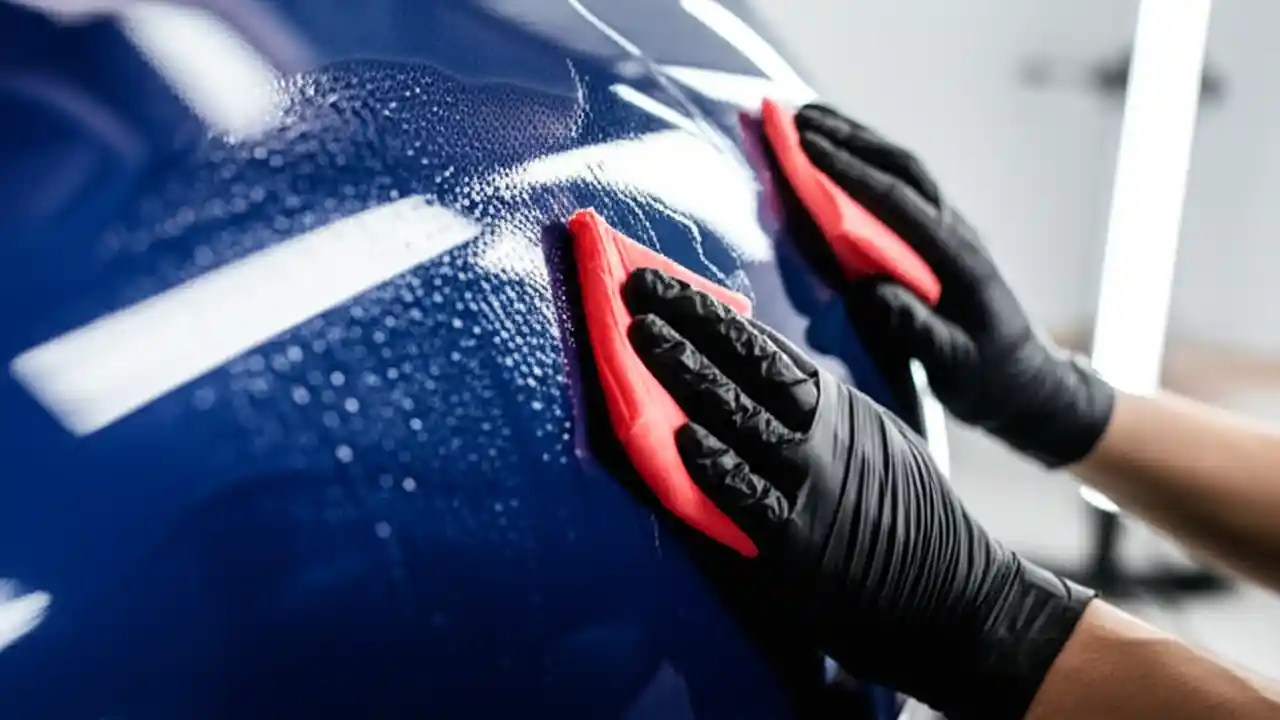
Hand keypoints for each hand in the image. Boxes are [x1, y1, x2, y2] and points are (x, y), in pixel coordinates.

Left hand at [623, 267, 1093, 719]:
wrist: (952, 592)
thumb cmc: (903, 510)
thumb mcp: (870, 436)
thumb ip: (814, 404)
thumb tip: (746, 364)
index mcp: (835, 403)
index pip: (759, 344)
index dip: (705, 311)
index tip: (657, 281)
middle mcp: (822, 433)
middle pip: (745, 367)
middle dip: (687, 326)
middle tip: (635, 291)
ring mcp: (810, 483)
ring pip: (740, 418)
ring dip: (689, 377)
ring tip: (643, 340)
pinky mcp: (798, 541)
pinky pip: (748, 496)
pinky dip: (716, 467)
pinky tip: (683, 440)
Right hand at [796, 104, 1113, 466]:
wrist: (1025, 381)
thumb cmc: (987, 377)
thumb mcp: (953, 364)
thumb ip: (914, 328)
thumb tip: (868, 290)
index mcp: (957, 257)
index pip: (897, 200)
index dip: (849, 172)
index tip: (805, 146)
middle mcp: (956, 231)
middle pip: (902, 168)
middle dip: (849, 138)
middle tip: (797, 116)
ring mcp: (951, 230)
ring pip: (904, 169)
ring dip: (858, 140)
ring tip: (809, 118)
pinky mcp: (940, 237)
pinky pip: (903, 186)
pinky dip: (869, 161)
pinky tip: (840, 152)